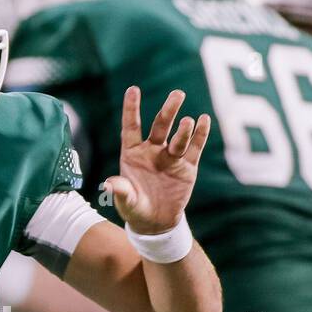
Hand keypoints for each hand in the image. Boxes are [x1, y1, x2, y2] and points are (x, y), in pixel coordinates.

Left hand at [106, 86, 210, 234]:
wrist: (156, 222)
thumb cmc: (135, 209)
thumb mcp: (126, 202)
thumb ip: (120, 191)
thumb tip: (107, 184)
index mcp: (132, 154)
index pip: (131, 127)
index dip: (132, 108)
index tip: (133, 89)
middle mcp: (152, 150)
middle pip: (160, 125)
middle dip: (169, 110)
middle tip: (178, 95)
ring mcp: (171, 157)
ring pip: (179, 137)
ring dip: (184, 128)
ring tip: (188, 121)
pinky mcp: (187, 167)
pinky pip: (195, 148)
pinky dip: (200, 135)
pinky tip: (204, 121)